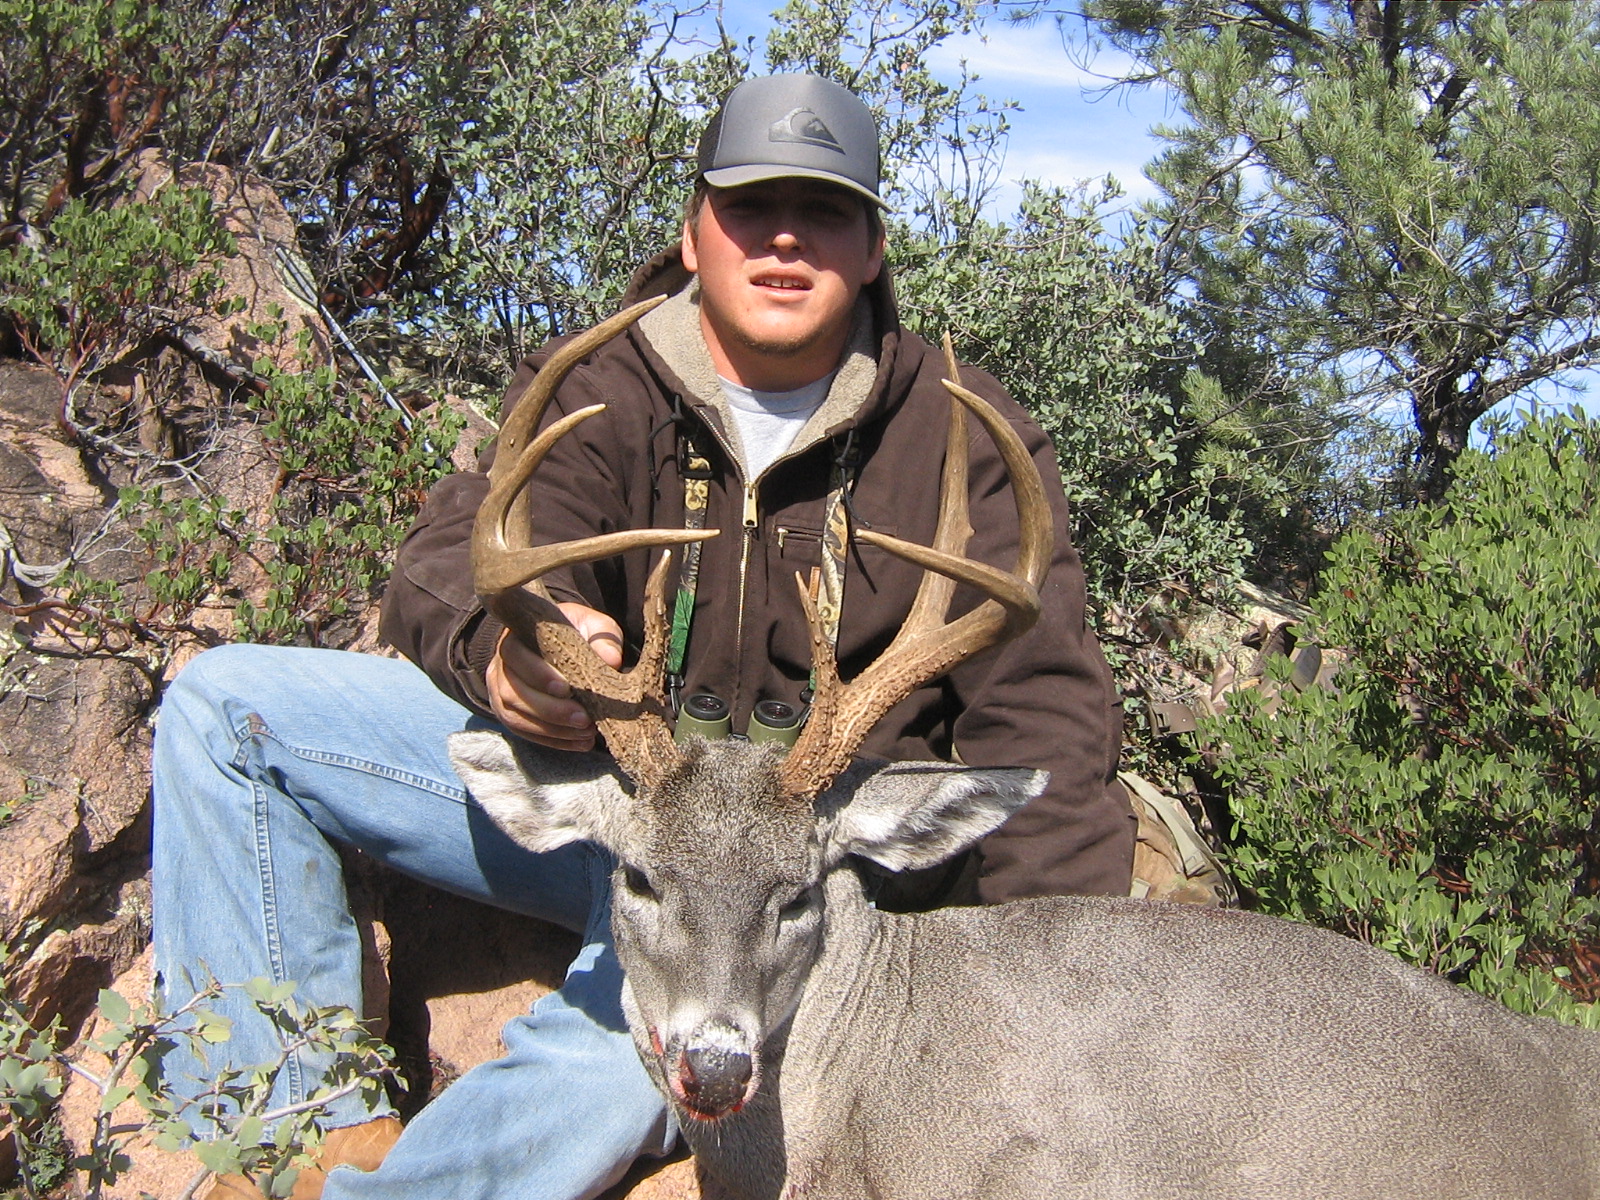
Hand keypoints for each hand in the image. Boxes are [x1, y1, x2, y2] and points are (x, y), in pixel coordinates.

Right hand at [487, 602, 623, 751]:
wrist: (557, 647)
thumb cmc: (574, 633)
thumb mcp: (591, 625)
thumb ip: (602, 638)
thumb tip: (611, 660)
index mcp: (515, 638)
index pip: (516, 655)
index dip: (538, 674)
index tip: (566, 688)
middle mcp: (501, 667)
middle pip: (514, 693)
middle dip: (551, 710)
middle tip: (584, 719)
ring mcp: (500, 692)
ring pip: (516, 717)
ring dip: (553, 730)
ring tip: (586, 732)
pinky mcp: (509, 714)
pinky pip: (525, 732)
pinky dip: (553, 740)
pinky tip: (579, 742)